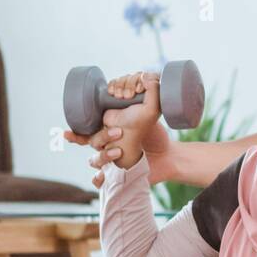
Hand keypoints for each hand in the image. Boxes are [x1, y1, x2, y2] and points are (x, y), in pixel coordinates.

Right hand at [61, 71, 170, 187]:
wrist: (167, 157)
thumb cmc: (156, 134)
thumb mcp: (154, 110)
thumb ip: (151, 90)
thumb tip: (145, 75)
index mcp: (108, 127)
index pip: (89, 123)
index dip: (101, 114)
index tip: (119, 104)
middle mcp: (105, 143)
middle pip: (89, 140)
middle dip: (102, 135)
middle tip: (119, 130)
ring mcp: (110, 160)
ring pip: (94, 160)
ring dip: (103, 154)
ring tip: (119, 148)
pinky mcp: (117, 176)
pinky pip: (99, 181)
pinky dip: (98, 180)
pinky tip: (101, 177)